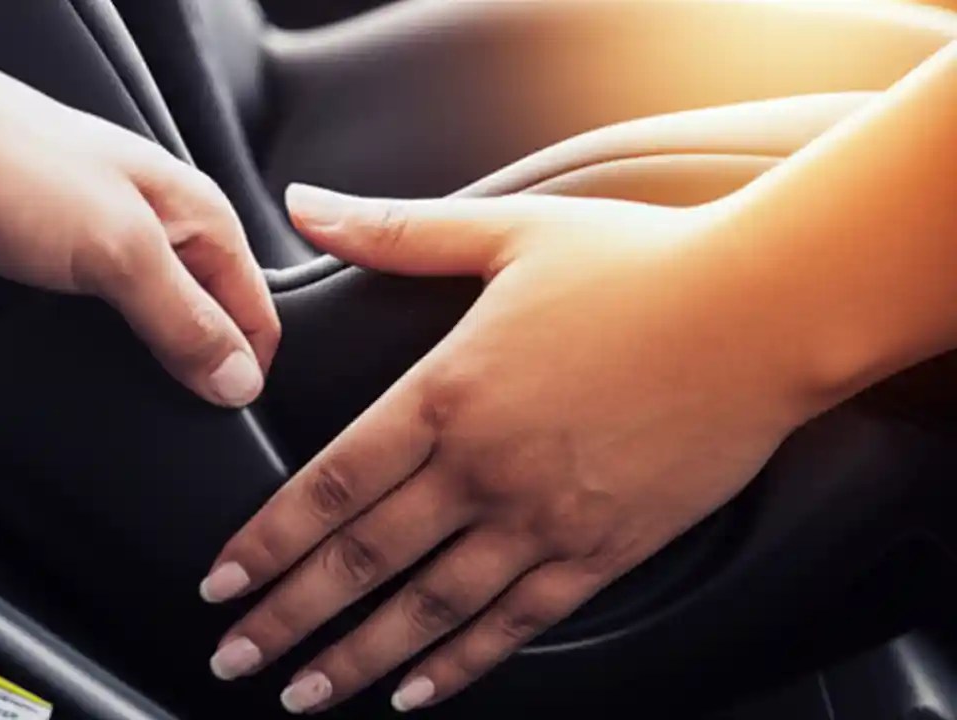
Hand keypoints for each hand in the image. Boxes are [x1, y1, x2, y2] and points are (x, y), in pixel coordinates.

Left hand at [0, 66, 277, 407]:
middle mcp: (163, 232)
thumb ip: (183, 319)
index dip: (246, 367)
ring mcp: (111, 251)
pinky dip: (102, 354)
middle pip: (209, 324)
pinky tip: (87, 372)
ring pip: (154, 329)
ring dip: (147, 366)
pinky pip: (105, 327)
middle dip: (199, 371)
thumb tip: (238, 380)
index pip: (255, 311)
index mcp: (200, 216)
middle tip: (175, 413)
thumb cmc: (15, 164)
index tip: (224, 413)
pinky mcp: (64, 270)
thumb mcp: (120, 250)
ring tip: (130, 398)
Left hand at [200, 186, 833, 711]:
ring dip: (357, 658)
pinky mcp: (600, 550)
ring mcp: (542, 519)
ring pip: (428, 608)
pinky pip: (515, 623)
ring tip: (302, 695)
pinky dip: (460, 664)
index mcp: (446, 394)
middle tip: (234, 658)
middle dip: (288, 617)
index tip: (220, 584)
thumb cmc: (635, 265)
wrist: (760, 313)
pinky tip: (417, 692)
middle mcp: (482, 469)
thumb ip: (395, 232)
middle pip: (362, 560)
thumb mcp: (505, 233)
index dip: (267, 542)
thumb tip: (307, 205)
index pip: (330, 486)